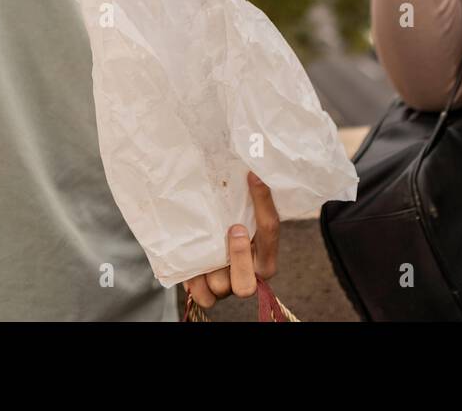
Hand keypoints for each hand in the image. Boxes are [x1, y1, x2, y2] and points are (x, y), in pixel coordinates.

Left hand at [182, 172, 278, 310]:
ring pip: (221, 287)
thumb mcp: (244, 214)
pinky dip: (195, 283)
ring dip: (210, 267)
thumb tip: (253, 164)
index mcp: (266, 254)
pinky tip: (192, 266)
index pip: (270, 228)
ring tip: (203, 249)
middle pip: (248, 283)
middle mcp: (252, 275)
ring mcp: (229, 287)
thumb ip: (250, 200)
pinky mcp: (209, 294)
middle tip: (233, 229)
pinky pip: (202, 296)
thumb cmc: (230, 224)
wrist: (211, 249)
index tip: (253, 176)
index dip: (263, 201)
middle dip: (240, 256)